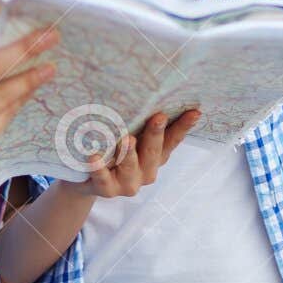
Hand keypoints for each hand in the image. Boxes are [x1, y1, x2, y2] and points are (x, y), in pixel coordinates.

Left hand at [59, 110, 201, 199]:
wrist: (87, 183)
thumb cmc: (114, 154)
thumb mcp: (131, 138)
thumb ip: (141, 125)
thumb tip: (148, 93)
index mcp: (156, 157)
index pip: (172, 140)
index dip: (183, 127)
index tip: (194, 112)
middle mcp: (146, 171)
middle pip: (153, 152)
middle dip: (156, 134)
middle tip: (158, 117)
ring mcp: (127, 183)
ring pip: (130, 166)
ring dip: (129, 153)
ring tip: (128, 139)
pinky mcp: (106, 189)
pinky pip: (102, 179)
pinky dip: (98, 168)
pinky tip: (93, 157)